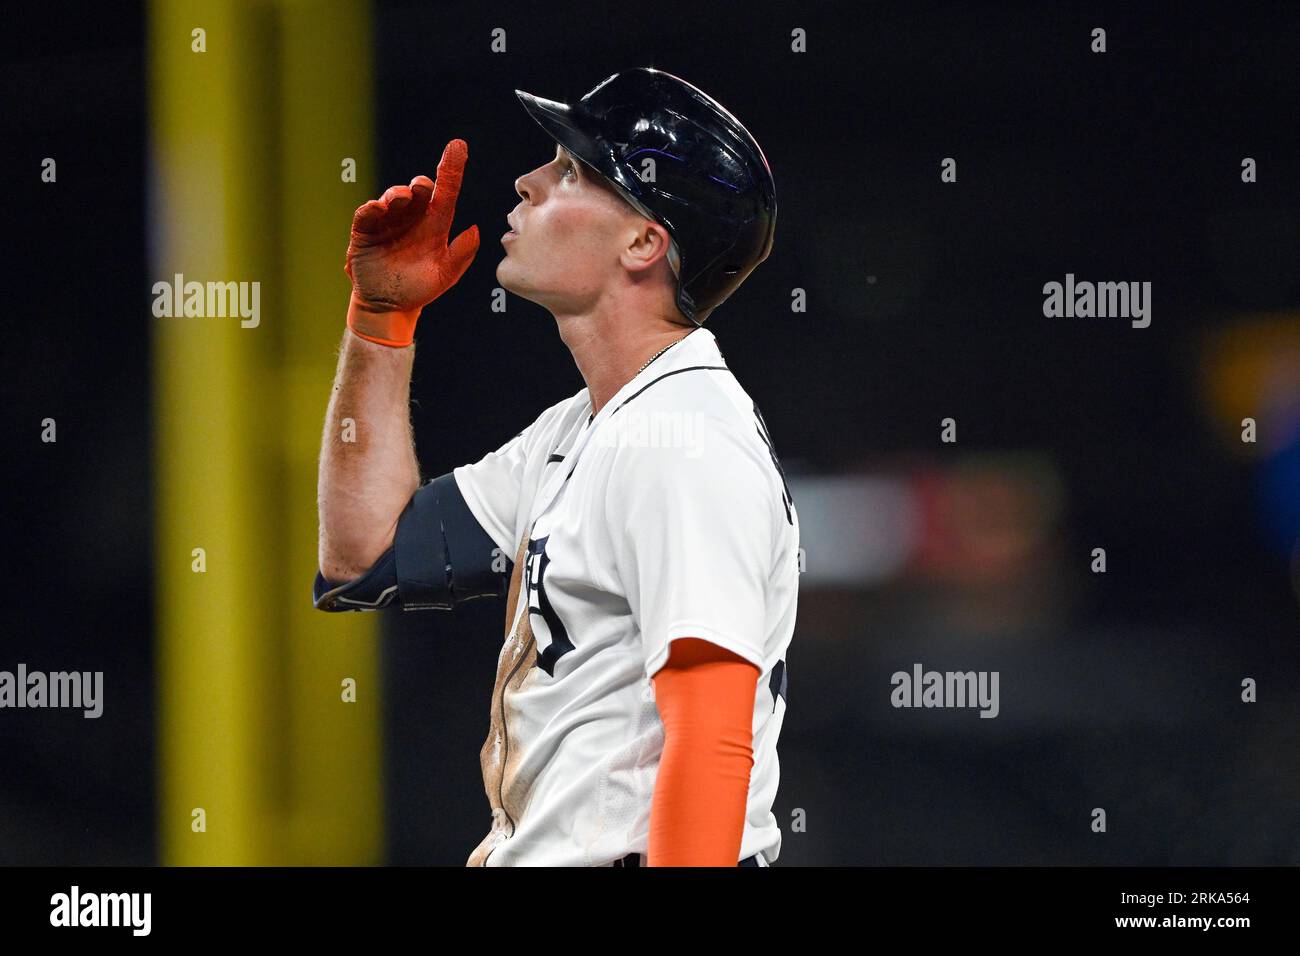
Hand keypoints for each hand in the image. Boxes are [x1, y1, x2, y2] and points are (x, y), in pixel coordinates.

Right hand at [344, 138, 479, 346]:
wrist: (390, 306)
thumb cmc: (421, 288)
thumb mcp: (446, 274)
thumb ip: (461, 254)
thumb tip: (475, 230)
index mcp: (435, 224)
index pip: (446, 192)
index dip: (452, 169)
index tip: (458, 146)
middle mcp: (412, 217)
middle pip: (418, 190)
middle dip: (420, 185)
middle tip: (420, 187)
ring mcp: (388, 222)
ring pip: (393, 197)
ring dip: (396, 194)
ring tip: (399, 199)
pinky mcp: (366, 232)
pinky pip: (366, 214)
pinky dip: (371, 208)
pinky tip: (378, 208)